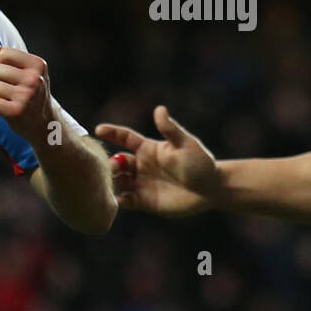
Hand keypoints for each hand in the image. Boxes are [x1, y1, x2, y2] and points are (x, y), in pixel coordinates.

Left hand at [0, 44, 54, 145]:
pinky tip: (2, 109)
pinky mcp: (16, 112)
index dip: (1, 64)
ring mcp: (26, 96)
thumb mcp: (27, 72)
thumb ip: (9, 58)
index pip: (4, 54)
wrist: (44, 123)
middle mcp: (34, 79)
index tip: (11, 75)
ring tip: (4, 99)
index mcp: (38, 64)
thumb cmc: (31, 93)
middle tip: (7, 90)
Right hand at [95, 106, 220, 215]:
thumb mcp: (186, 144)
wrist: (212, 189)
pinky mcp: (144, 201)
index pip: (124, 138)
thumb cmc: (201, 163)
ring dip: (111, 182)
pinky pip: (125, 200)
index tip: (99, 130)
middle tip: (112, 167)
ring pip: (117, 181)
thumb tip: (159, 109)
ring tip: (111, 183)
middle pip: (116, 161)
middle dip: (109, 163)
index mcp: (148, 149)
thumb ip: (170, 129)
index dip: (111, 133)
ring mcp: (141, 183)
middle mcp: (141, 165)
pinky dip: (118, 200)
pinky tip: (118, 199)